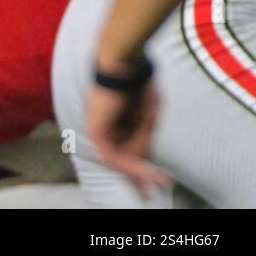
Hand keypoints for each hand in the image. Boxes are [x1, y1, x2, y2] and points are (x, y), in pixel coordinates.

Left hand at [83, 75, 169, 197]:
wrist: (123, 64)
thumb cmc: (137, 81)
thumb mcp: (146, 113)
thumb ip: (143, 134)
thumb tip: (146, 155)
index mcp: (113, 120)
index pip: (125, 150)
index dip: (139, 168)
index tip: (158, 180)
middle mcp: (102, 126)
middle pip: (121, 159)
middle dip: (138, 178)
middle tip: (153, 191)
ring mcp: (96, 129)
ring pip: (120, 159)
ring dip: (139, 173)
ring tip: (159, 181)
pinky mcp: (95, 130)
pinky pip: (112, 155)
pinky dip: (130, 166)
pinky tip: (145, 173)